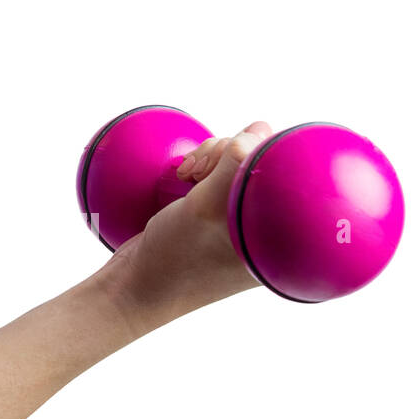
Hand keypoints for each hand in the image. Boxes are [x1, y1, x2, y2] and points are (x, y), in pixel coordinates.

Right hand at [95, 121, 272, 335]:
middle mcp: (262, 227)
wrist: (135, 288)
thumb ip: (235, 166)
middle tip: (198, 173)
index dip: (254, 153)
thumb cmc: (176, 260)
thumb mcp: (206, 208)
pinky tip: (182, 177)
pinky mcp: (214, 217)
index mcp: (277, 235)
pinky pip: (216, 177)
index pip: (283, 171)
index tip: (227, 160)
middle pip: (259, 162)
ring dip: (208, 159)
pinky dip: (200, 169)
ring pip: (235, 164)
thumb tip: (260, 130)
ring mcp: (237, 221)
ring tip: (186, 176)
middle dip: (224, 155)